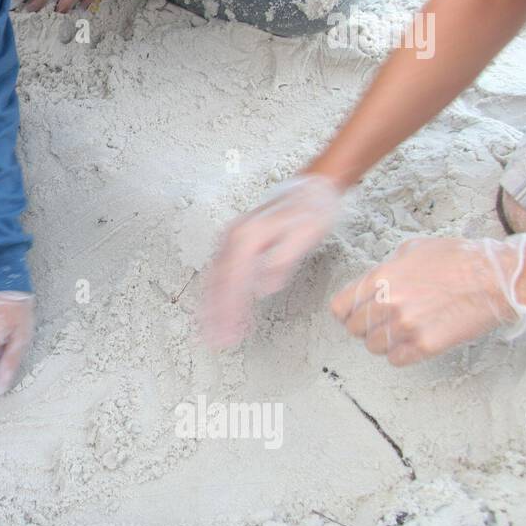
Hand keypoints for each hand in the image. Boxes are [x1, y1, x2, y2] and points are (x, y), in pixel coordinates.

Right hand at [202, 175, 344, 348]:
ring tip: (210, 333)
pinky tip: (216, 308)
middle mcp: (234, 237)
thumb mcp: (306, 233)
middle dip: (214, 315)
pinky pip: (220, 271)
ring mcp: (232, 238)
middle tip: (213, 342)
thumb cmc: (313, 208)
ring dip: (211, 307)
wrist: (314, 184)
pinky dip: (216, 293)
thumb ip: (283, 260)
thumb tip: (265, 288)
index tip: (228, 334)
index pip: (235, 282)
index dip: (230, 311)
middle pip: (218, 282)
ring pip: (214, 278)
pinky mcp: (236, 241)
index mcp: (248, 237)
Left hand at [330, 233, 525, 365]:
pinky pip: (396, 359)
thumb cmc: (461, 259)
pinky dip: (399, 354)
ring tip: (399, 332)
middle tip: (379, 323)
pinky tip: (410, 343)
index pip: (340, 307)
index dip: (345, 312)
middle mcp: (388, 303)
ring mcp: (406, 326)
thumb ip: (387, 268)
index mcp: (381, 278)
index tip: (352, 314)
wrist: (497, 278)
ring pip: (373, 346)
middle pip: (354, 329)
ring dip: (382, 341)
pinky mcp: (426, 345)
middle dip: (364, 326)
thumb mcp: (413, 249)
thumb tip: (374, 282)